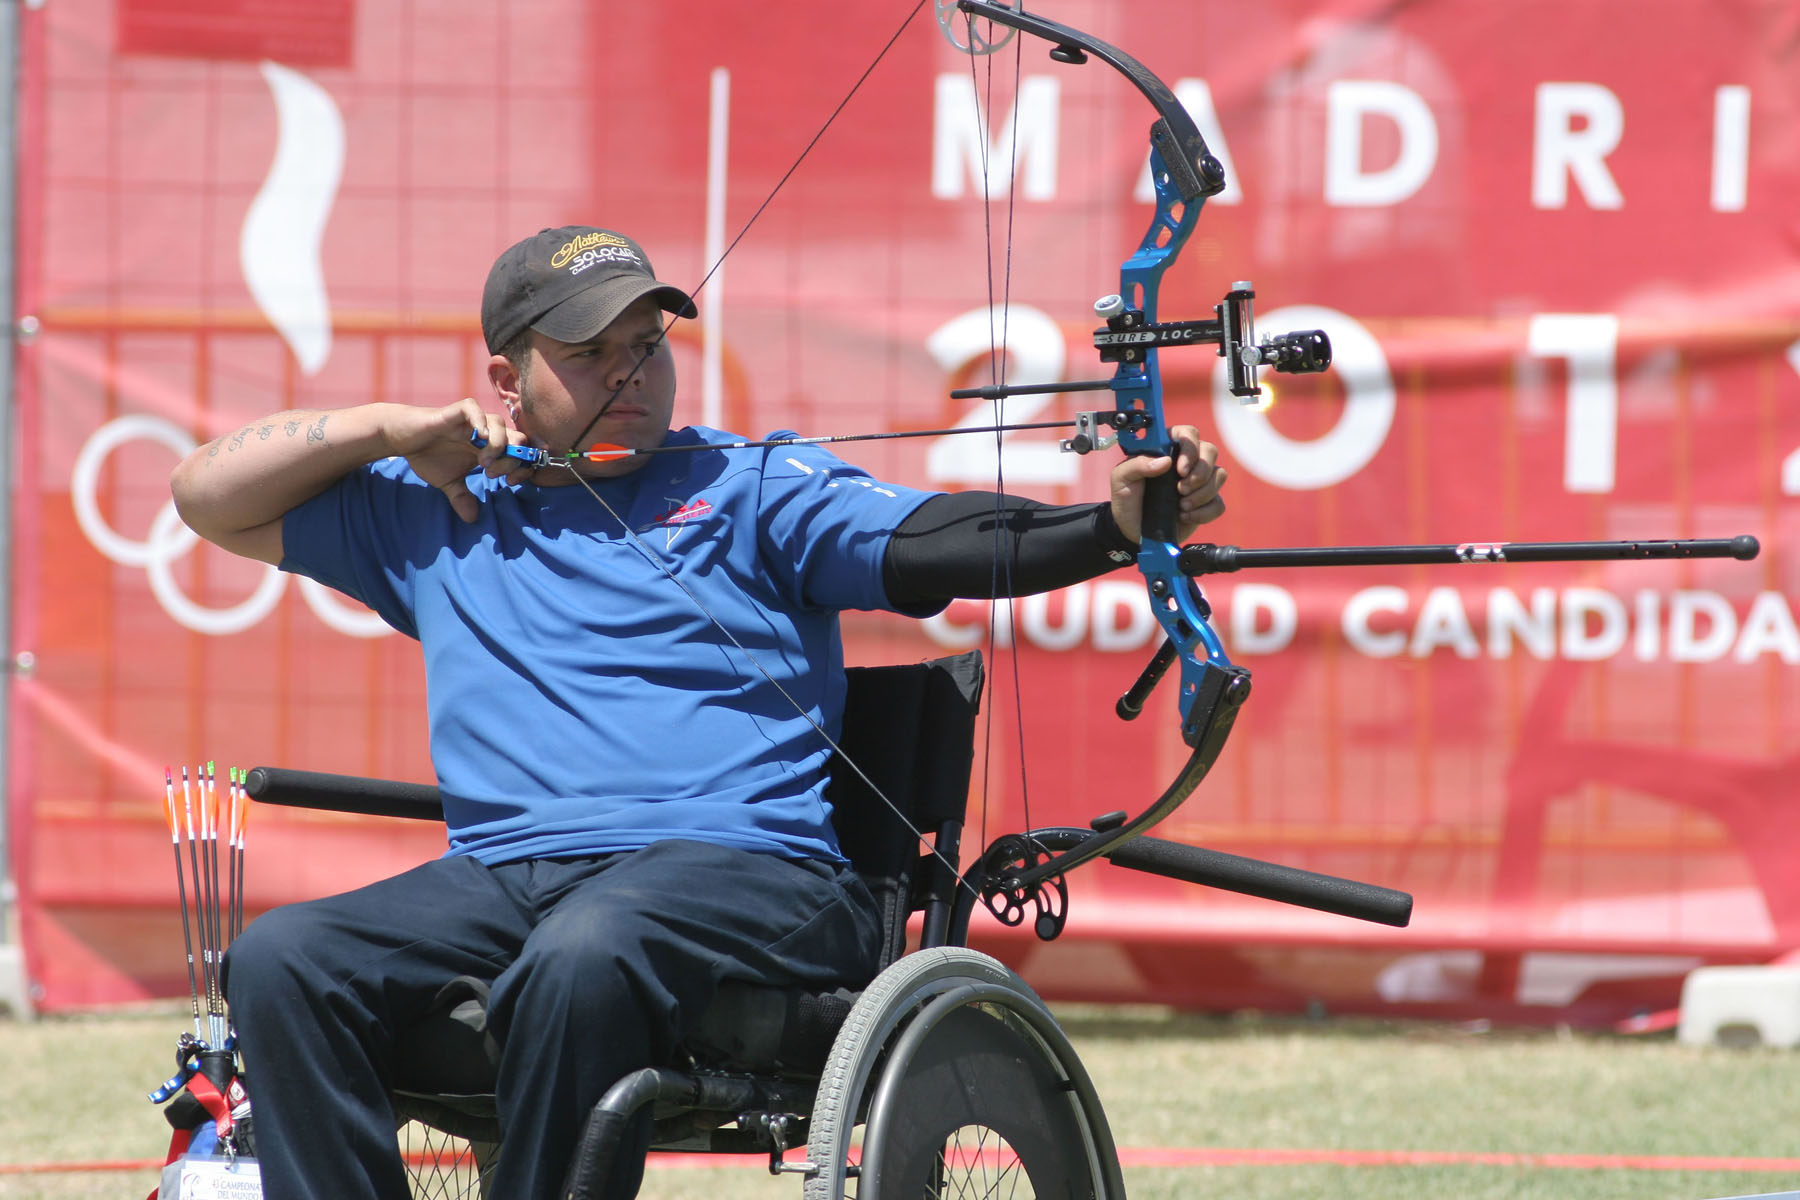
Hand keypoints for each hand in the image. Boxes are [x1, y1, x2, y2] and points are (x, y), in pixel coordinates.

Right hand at [383, 400, 531, 522]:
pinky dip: (480, 421)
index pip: (519, 452)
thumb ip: (462, 497)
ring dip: (497, 444)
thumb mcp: (448, 482)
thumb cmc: (427, 456)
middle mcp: (484, 432)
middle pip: (516, 438)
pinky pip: (474, 408)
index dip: (522, 466)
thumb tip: (471, 518)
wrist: (402, 439)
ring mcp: (470, 421)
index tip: (511, 482)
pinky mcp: (454, 412)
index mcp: (488, 447)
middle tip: (493, 473)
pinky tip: (478, 438)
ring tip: (484, 462)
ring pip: (499, 423)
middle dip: (512, 457)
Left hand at [1108, 426, 1226, 544]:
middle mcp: (1186, 461)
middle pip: (1210, 451)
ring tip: (1181, 506)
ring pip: (1219, 475)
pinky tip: (1185, 516)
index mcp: (1166, 448)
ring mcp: (1198, 482)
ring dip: (1202, 493)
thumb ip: (1137, 464)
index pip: (1188, 433)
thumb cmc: (1126, 498)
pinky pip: (1219, 503)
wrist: (1131, 529)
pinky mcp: (1205, 503)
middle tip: (1181, 489)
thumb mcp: (1121, 478)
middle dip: (1200, 472)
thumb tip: (1165, 461)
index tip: (1180, 470)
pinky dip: (1204, 512)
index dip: (1190, 448)